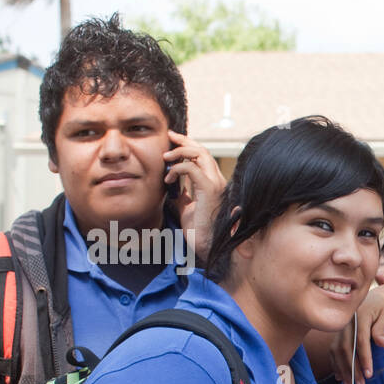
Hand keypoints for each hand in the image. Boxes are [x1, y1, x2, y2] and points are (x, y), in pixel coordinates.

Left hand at [164, 132, 227, 264]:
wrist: (206, 247)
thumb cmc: (197, 233)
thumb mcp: (186, 209)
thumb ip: (182, 195)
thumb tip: (172, 187)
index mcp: (213, 184)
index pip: (202, 157)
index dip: (188, 147)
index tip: (172, 141)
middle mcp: (218, 181)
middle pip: (202, 150)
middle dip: (184, 140)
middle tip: (169, 136)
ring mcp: (215, 184)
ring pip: (200, 153)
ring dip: (180, 151)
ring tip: (165, 156)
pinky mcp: (209, 189)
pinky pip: (191, 167)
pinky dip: (177, 168)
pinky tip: (168, 178)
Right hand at [328, 286, 383, 383]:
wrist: (380, 295)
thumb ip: (382, 328)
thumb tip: (382, 344)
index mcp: (360, 315)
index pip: (360, 340)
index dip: (364, 358)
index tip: (369, 374)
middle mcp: (347, 321)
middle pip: (346, 347)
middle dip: (352, 368)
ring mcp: (341, 327)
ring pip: (337, 350)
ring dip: (343, 369)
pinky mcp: (339, 332)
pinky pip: (334, 349)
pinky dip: (336, 363)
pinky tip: (340, 376)